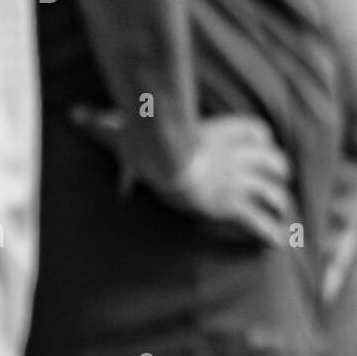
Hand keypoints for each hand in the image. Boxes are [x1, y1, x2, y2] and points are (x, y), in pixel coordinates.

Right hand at [72, 107, 292, 243]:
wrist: (165, 155)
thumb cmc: (146, 138)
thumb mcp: (128, 127)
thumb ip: (103, 121)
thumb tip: (73, 112)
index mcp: (218, 134)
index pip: (255, 130)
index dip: (261, 138)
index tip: (264, 143)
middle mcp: (236, 156)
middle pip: (273, 159)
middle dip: (279, 171)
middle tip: (281, 180)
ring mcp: (237, 180)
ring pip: (273, 189)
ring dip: (280, 201)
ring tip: (283, 212)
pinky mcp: (232, 203)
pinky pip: (258, 219)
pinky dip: (270, 231)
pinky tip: (279, 242)